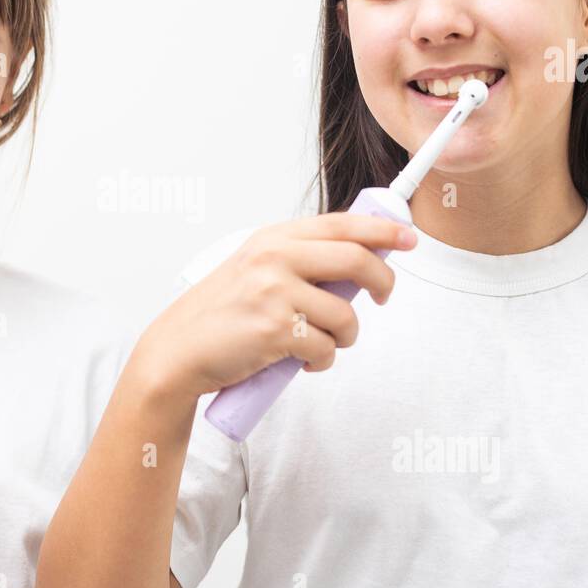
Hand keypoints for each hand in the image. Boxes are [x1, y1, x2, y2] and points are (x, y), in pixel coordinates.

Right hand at [130, 213, 415, 401]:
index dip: (383, 230)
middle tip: (383, 298)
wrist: (178, 351)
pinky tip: (300, 362)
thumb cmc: (220, 315)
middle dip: (383, 282)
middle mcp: (274, 258)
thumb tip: (358, 263)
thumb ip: (298, 260)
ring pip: (347, 315)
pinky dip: (322, 362)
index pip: (341, 224)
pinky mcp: (276, 330)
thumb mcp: (255, 270)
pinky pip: (327, 349)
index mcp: (273, 239)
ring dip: (344, 337)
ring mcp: (275, 293)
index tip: (408, 238)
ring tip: (320, 344)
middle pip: (356, 260)